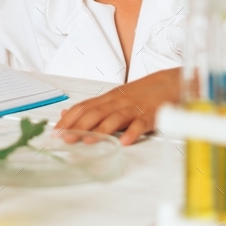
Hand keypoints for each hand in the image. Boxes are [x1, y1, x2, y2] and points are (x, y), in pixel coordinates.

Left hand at [55, 68, 179, 145]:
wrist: (169, 83)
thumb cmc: (140, 93)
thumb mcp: (114, 97)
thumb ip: (92, 107)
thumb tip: (67, 114)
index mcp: (109, 99)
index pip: (85, 107)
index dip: (69, 119)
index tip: (56, 131)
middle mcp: (119, 102)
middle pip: (96, 112)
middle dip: (79, 126)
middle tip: (66, 138)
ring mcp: (134, 108)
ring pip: (115, 118)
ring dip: (101, 130)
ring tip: (89, 141)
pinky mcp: (150, 116)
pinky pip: (140, 124)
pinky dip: (132, 133)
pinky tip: (125, 142)